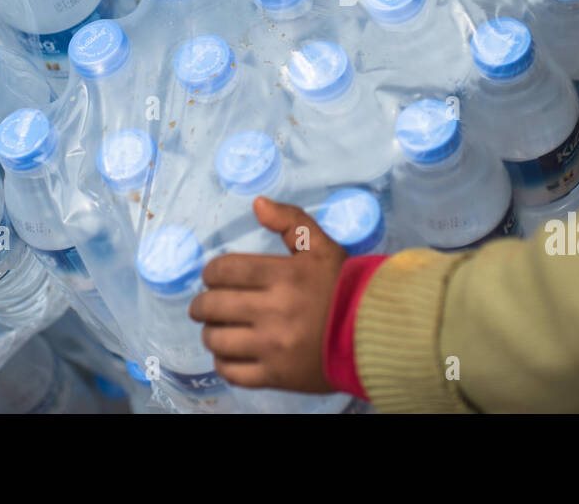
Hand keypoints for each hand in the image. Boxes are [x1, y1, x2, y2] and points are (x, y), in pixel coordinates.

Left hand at [190, 197, 346, 392]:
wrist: (375, 332)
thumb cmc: (345, 285)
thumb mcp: (322, 246)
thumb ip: (290, 220)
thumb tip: (257, 203)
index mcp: (283, 276)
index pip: (224, 270)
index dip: (212, 272)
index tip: (214, 277)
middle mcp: (274, 311)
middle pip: (213, 306)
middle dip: (203, 303)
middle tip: (208, 303)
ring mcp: (273, 347)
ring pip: (216, 340)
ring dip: (211, 332)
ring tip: (218, 328)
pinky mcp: (276, 375)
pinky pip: (232, 372)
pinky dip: (223, 362)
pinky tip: (231, 353)